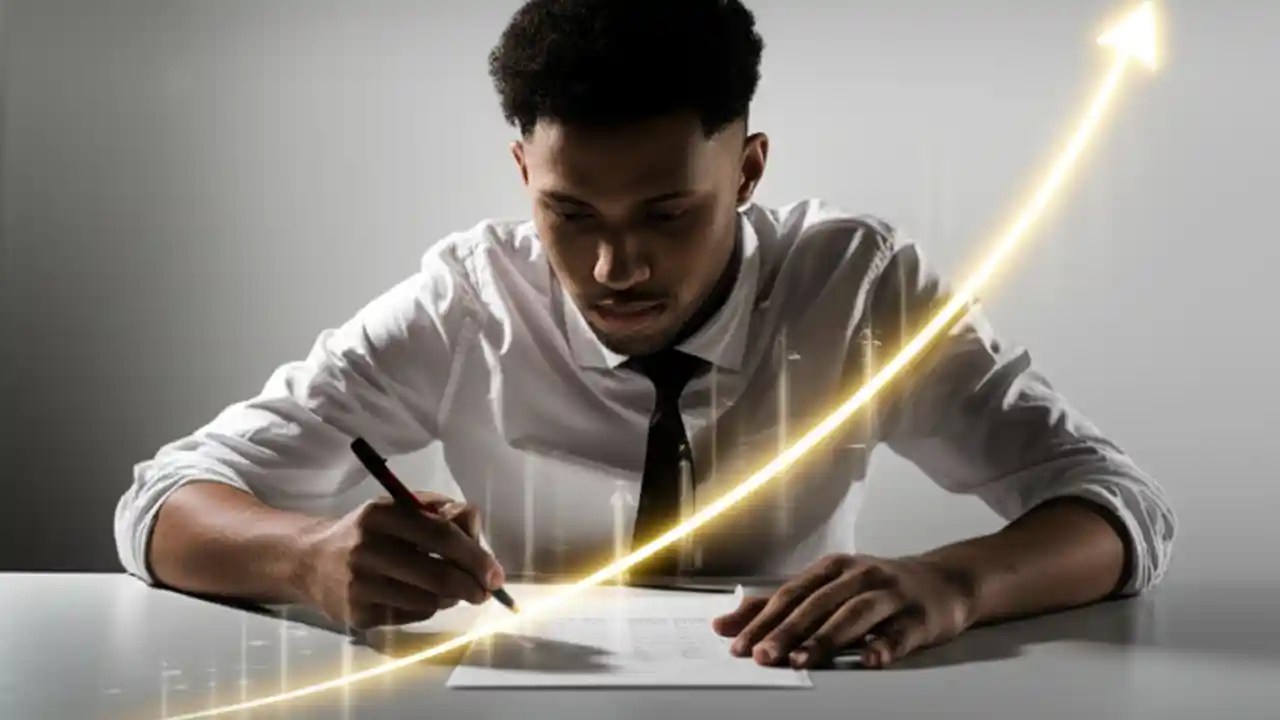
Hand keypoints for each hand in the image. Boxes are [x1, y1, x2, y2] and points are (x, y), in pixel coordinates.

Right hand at [300, 492, 504, 629]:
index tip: (495, 573)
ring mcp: (359, 585)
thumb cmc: (370, 532)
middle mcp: (366, 549)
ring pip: (428, 601)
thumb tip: (476, 535)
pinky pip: (411, 616)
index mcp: (381, 514)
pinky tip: (420, 596)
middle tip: (485, 591)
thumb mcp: (399, 508)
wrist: (311, 561)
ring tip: (451, 590)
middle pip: (438, 575)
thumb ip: (441, 511)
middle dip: (472, 586)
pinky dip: (427, 608)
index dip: (475, 556)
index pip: (441, 535)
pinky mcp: (357, 614)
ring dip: (450, 598)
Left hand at [712, 553, 978, 668]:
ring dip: (826, 638)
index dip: (763, 618)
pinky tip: (868, 661)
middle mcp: (860, 575)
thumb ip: (781, 606)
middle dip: (786, 631)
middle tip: (762, 655)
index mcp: (833, 568)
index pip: (790, 593)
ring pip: (854, 615)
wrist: (944, 581)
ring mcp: (891, 594)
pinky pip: (900, 634)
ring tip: (802, 660)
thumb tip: (726, 624)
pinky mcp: (919, 617)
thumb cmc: (878, 588)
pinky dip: (883, 646)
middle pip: (817, 603)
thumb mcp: (830, 587)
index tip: (738, 643)